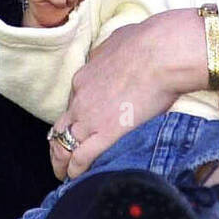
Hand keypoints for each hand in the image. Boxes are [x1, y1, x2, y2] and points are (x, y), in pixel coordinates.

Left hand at [49, 8, 209, 180]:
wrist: (160, 52)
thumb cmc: (146, 42)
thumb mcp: (118, 40)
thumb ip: (111, 52)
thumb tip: (115, 52)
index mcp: (84, 77)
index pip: (73, 103)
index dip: (74, 118)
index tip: (79, 126)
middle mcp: (81, 99)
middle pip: (60, 128)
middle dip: (58, 145)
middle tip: (60, 158)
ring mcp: (91, 117)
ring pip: (65, 145)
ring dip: (62, 162)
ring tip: (64, 174)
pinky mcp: (106, 133)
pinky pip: (83, 157)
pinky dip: (76, 169)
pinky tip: (76, 178)